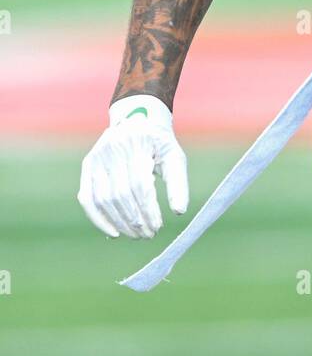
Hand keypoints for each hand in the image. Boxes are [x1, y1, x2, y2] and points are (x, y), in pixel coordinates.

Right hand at [78, 95, 188, 238]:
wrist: (137, 121)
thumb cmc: (159, 144)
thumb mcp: (174, 157)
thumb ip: (178, 183)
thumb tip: (179, 211)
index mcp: (137, 144)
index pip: (140, 185)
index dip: (148, 210)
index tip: (158, 227)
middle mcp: (113, 148)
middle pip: (121, 194)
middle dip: (135, 220)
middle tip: (148, 235)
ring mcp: (97, 157)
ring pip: (103, 199)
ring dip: (119, 223)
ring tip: (136, 234)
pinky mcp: (88, 165)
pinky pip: (87, 198)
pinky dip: (98, 218)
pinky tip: (113, 233)